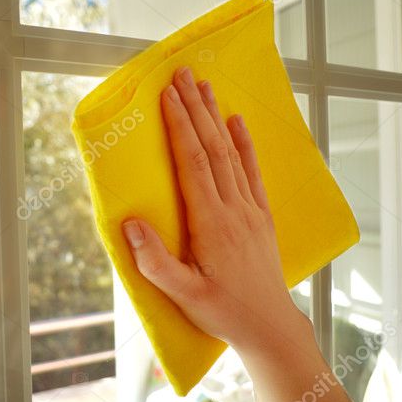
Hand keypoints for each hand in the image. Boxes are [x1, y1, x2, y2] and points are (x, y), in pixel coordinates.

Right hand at [121, 67, 311, 358]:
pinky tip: (237, 122)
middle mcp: (234, 209)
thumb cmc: (222, 312)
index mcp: (212, 223)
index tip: (167, 96)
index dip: (179, 127)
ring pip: (232, 154)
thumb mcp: (183, 294)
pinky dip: (244, 144)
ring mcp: (251, 210)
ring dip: (216, 117)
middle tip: (181, 74)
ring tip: (203, 86)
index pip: (193, 164)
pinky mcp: (261, 217)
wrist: (269, 327)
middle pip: (212, 148)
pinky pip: (253, 172)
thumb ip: (155, 261)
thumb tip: (132, 223)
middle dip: (195, 109)